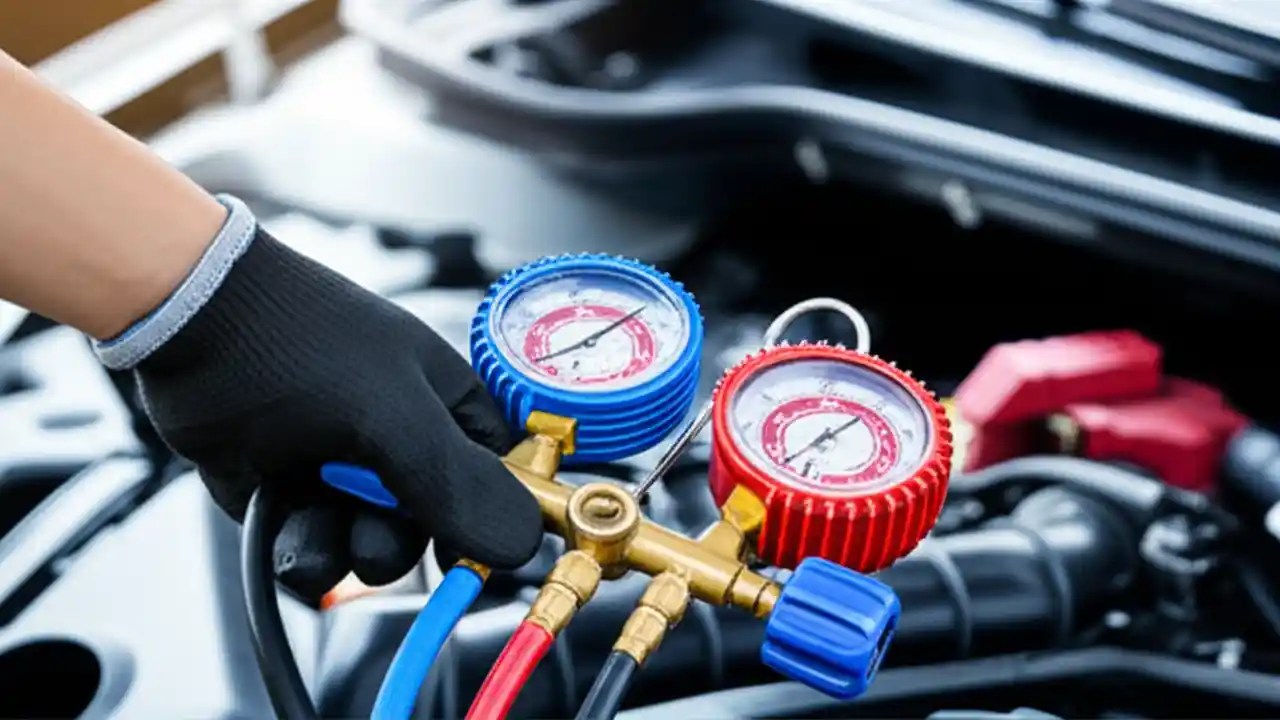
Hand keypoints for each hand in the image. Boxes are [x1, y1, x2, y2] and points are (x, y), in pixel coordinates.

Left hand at [131, 225, 541, 599]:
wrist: (188, 317)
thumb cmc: (297, 341)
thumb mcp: (393, 415)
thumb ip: (455, 484)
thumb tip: (522, 543)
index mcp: (444, 406)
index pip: (496, 481)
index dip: (487, 523)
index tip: (466, 556)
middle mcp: (398, 439)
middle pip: (426, 529)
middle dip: (394, 543)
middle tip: (371, 533)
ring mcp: (339, 466)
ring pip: (363, 548)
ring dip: (337, 549)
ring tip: (308, 518)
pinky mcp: (285, 490)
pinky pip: (310, 548)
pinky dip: (296, 549)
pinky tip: (280, 522)